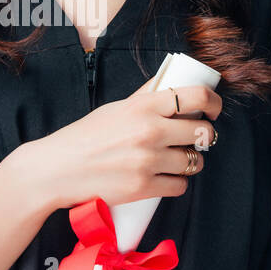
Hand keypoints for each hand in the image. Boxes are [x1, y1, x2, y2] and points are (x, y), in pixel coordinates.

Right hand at [32, 80, 221, 212]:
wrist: (56, 169)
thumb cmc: (83, 137)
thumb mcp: (115, 109)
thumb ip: (145, 97)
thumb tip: (169, 82)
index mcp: (142, 106)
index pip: (195, 96)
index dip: (214, 102)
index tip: (213, 110)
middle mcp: (149, 131)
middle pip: (202, 132)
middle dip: (204, 137)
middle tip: (195, 139)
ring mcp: (148, 160)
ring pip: (195, 161)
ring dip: (191, 161)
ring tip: (176, 160)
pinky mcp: (144, 187)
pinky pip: (180, 185)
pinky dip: (177, 182)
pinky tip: (165, 177)